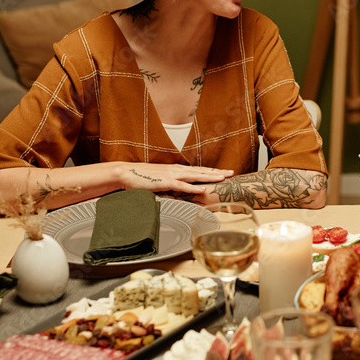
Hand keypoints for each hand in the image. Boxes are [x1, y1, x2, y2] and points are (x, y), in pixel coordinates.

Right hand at [119, 163, 233, 193]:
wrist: (127, 173)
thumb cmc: (143, 178)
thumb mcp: (161, 180)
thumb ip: (171, 183)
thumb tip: (179, 189)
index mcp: (177, 170)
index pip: (198, 170)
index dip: (212, 170)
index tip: (224, 172)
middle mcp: (177, 170)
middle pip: (201, 171)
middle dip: (217, 172)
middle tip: (232, 173)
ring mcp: (172, 175)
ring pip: (195, 176)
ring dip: (210, 177)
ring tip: (223, 178)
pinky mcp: (165, 182)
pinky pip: (182, 186)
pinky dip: (193, 187)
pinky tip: (203, 188)